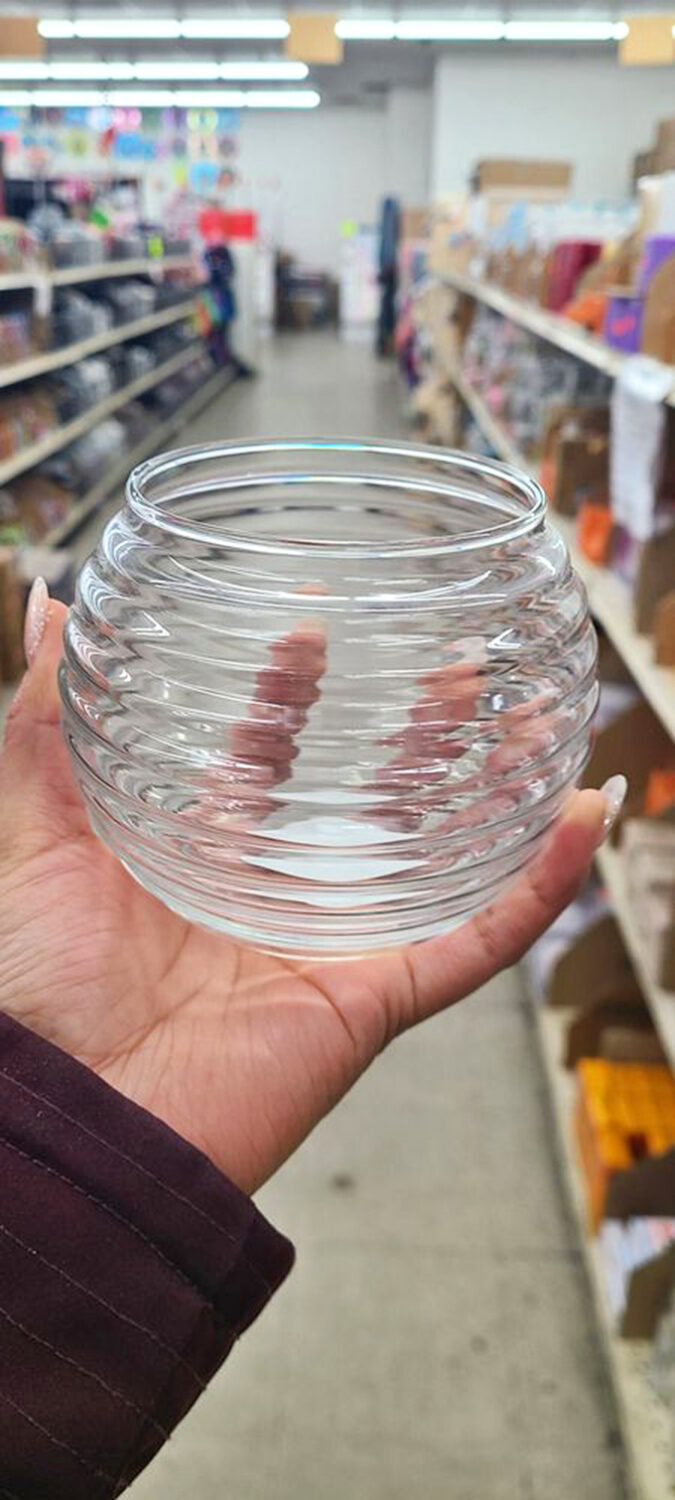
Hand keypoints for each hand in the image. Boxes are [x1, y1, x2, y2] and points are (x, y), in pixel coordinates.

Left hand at [0, 586, 619, 1195]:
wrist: (72, 1113)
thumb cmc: (39, 988)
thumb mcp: (36, 832)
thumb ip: (44, 724)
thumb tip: (48, 604)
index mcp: (202, 853)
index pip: (264, 755)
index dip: (289, 692)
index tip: (311, 627)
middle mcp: (277, 893)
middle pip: (373, 797)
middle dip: (424, 729)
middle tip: (467, 665)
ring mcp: (333, 942)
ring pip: (442, 857)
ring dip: (504, 791)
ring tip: (550, 720)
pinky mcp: (374, 996)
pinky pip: (475, 939)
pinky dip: (537, 885)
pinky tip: (583, 819)